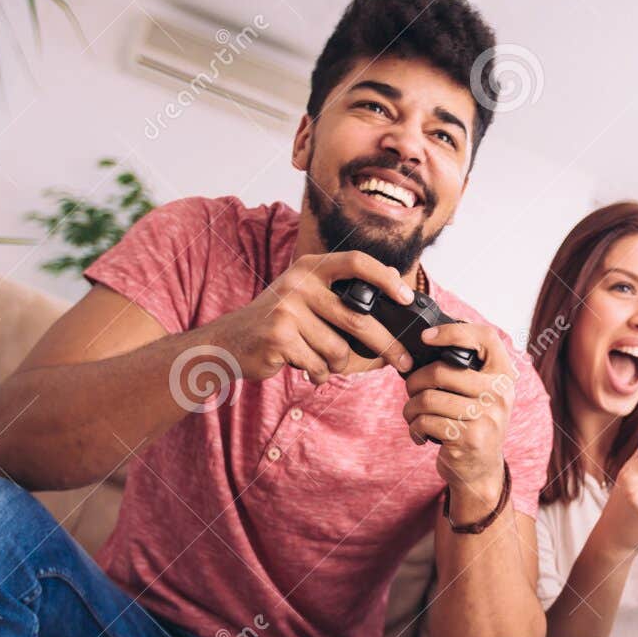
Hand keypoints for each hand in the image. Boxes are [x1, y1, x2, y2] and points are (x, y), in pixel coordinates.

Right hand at [217, 251, 417, 385]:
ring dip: (337, 364)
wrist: (229, 341)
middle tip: (403, 361)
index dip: (386, 278)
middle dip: (387, 346)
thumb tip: (397, 284)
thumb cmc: (280, 321)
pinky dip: (319, 374)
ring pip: (338, 350)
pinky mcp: (279, 336)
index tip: (408, 298)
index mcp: (311, 268)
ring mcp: (287, 308)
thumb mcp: (308, 296)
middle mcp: (299, 282)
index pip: (357, 262)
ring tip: (322, 360)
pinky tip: (306, 368)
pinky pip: (319, 365)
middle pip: (358, 320)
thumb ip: (346, 291)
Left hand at [403, 322, 520, 521]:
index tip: (426, 337)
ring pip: (428, 399)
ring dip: (410, 408)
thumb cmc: (473, 423)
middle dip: (414, 381)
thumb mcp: (483, 393)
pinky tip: (419, 433)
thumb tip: (426, 340)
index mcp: (504, 375)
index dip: (453, 331)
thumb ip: (467, 368)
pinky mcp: (469, 439)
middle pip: (442, 371)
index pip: (486, 337)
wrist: (481, 470)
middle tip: (411, 390)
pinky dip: (414, 428)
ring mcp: (487, 417)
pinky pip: (426, 422)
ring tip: (412, 415)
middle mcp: (501, 394)